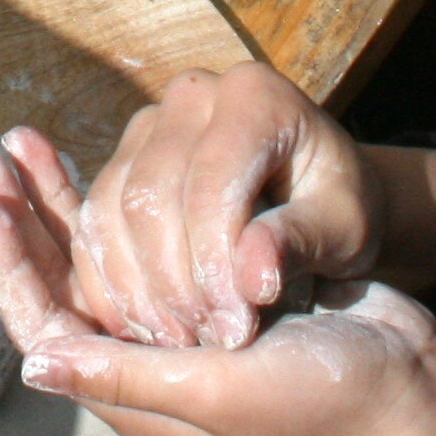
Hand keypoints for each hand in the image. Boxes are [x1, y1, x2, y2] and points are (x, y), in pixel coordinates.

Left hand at [0, 139, 435, 435]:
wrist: (401, 384)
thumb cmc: (316, 397)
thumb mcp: (217, 392)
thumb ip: (127, 376)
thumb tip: (34, 362)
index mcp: (131, 392)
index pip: (43, 323)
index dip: (10, 262)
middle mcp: (138, 356)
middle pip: (56, 280)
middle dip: (21, 217)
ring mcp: (167, 320)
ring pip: (91, 252)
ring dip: (54, 199)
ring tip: (17, 143)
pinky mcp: (200, 284)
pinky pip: (136, 237)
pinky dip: (108, 198)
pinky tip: (86, 158)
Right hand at [59, 65, 387, 350]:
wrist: (315, 193)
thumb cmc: (337, 207)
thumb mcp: (341, 227)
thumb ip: (298, 243)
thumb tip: (253, 280)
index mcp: (255, 96)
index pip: (210, 183)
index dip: (213, 262)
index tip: (235, 329)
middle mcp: (192, 94)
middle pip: (151, 195)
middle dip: (173, 280)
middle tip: (204, 341)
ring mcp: (149, 123)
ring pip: (112, 209)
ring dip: (136, 286)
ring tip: (177, 340)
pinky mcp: (123, 157)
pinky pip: (94, 220)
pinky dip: (108, 278)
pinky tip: (138, 325)